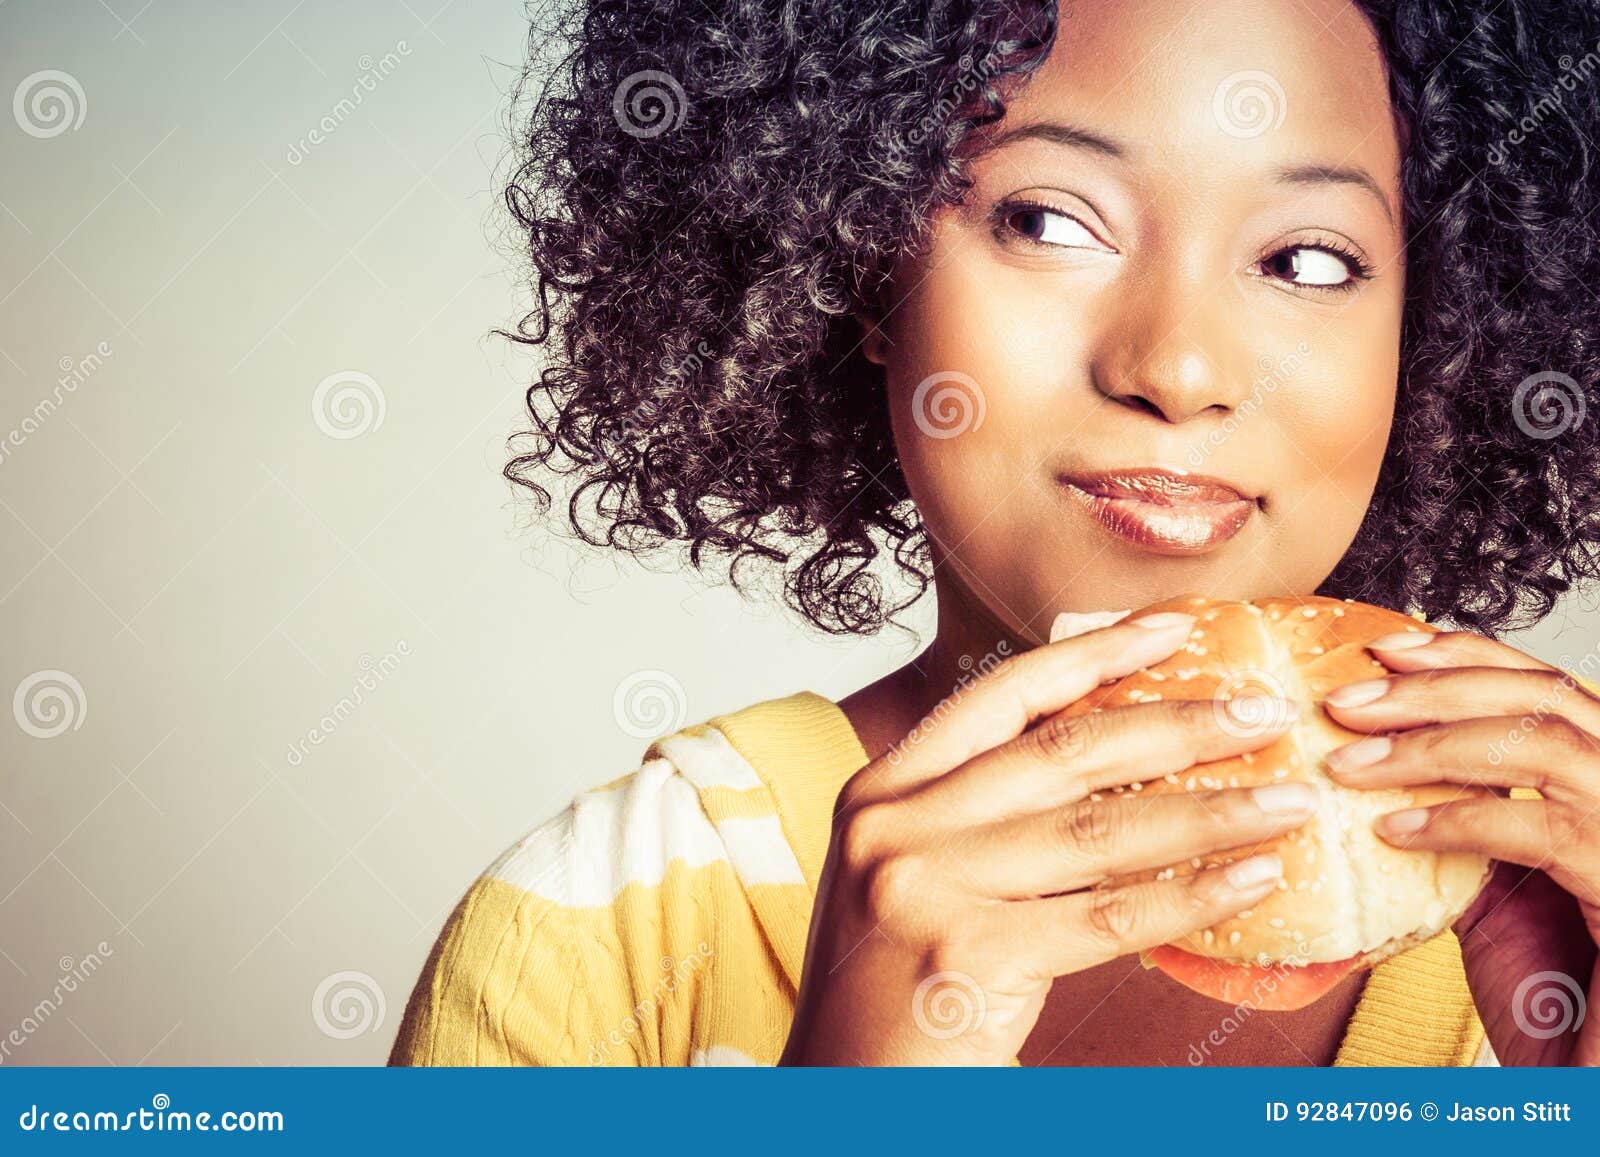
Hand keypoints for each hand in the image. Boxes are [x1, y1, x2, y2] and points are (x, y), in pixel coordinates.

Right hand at [779, 610, 1318, 1065]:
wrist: (841, 1095)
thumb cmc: (889, 989)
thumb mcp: (908, 876)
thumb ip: (977, 814)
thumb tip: (1108, 759)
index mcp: (879, 793)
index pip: (999, 697)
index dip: (1091, 655)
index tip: (1172, 629)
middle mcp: (894, 826)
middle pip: (1062, 753)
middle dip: (1176, 725)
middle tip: (1260, 713)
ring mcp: (925, 887)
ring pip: (1099, 830)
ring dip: (1210, 812)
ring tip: (1288, 799)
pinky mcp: (967, 956)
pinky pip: (1108, 917)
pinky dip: (1191, 897)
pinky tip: (1252, 881)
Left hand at [1321, 629, 1599, 1065]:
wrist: (1590, 1092)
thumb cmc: (1566, 1008)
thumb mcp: (1505, 898)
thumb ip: (1468, 829)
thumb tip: (1385, 776)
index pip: (1548, 689)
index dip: (1467, 656)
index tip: (1381, 650)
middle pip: (1549, 697)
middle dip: (1436, 685)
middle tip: (1344, 698)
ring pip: (1549, 746)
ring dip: (1432, 743)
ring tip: (1349, 761)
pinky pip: (1546, 831)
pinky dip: (1460, 819)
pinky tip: (1393, 830)